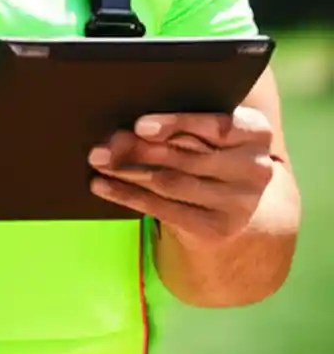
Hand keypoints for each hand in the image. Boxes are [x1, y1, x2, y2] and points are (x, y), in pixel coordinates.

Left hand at [88, 108, 275, 246]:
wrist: (233, 206)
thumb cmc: (208, 153)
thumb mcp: (205, 134)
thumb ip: (179, 126)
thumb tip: (127, 130)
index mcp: (256, 132)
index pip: (216, 125)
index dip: (177, 124)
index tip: (141, 126)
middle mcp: (256, 168)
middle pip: (186, 156)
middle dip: (138, 149)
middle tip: (103, 145)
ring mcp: (240, 203)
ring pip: (171, 182)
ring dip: (126, 171)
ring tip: (98, 160)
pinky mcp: (217, 228)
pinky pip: (163, 209)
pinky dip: (127, 195)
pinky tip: (101, 185)